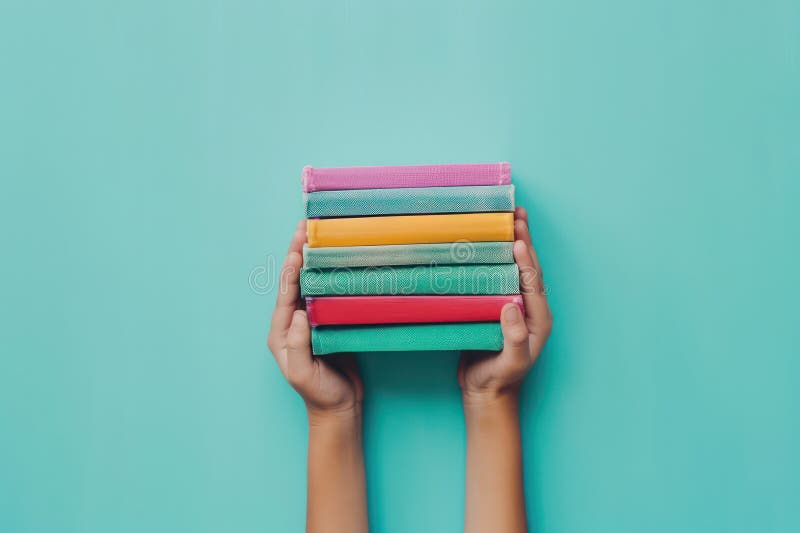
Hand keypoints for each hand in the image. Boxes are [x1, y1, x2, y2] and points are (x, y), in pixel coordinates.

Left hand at [267, 220, 362, 421]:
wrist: (339, 409)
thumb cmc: (318, 394)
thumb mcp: (303, 373)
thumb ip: (299, 344)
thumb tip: (299, 312)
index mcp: (282, 331)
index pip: (286, 292)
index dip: (291, 268)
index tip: (298, 245)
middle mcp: (295, 322)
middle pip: (297, 281)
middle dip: (300, 254)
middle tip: (307, 227)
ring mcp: (314, 322)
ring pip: (313, 285)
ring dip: (318, 261)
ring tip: (323, 236)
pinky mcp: (332, 324)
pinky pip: (331, 296)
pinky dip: (334, 277)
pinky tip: (342, 263)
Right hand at [458, 207, 552, 404]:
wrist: (486, 393)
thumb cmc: (499, 380)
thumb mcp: (510, 363)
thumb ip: (515, 338)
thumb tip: (512, 307)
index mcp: (538, 318)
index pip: (532, 282)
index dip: (525, 259)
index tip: (517, 238)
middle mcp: (529, 308)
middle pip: (527, 268)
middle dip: (523, 240)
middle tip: (516, 213)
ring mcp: (514, 307)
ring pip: (515, 269)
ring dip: (512, 243)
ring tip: (507, 218)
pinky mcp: (497, 308)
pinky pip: (499, 278)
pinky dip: (496, 257)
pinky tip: (486, 244)